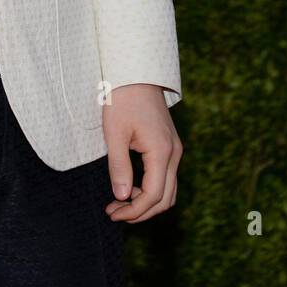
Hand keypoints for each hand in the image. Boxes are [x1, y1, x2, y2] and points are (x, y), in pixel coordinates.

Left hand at [102, 85, 182, 222]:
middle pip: (165, 198)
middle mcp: (174, 153)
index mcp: (161, 151)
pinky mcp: (170, 145)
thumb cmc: (122, 99)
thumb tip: (121, 197)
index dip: (133, 211)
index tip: (112, 213)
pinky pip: (166, 177)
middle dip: (140, 212)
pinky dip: (151, 189)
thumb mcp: (114, 133)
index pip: (153, 196)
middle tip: (114, 213)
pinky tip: (131, 187)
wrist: (136, 73)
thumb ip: (119, 167)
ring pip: (169, 190)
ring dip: (147, 202)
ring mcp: (174, 149)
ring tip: (120, 203)